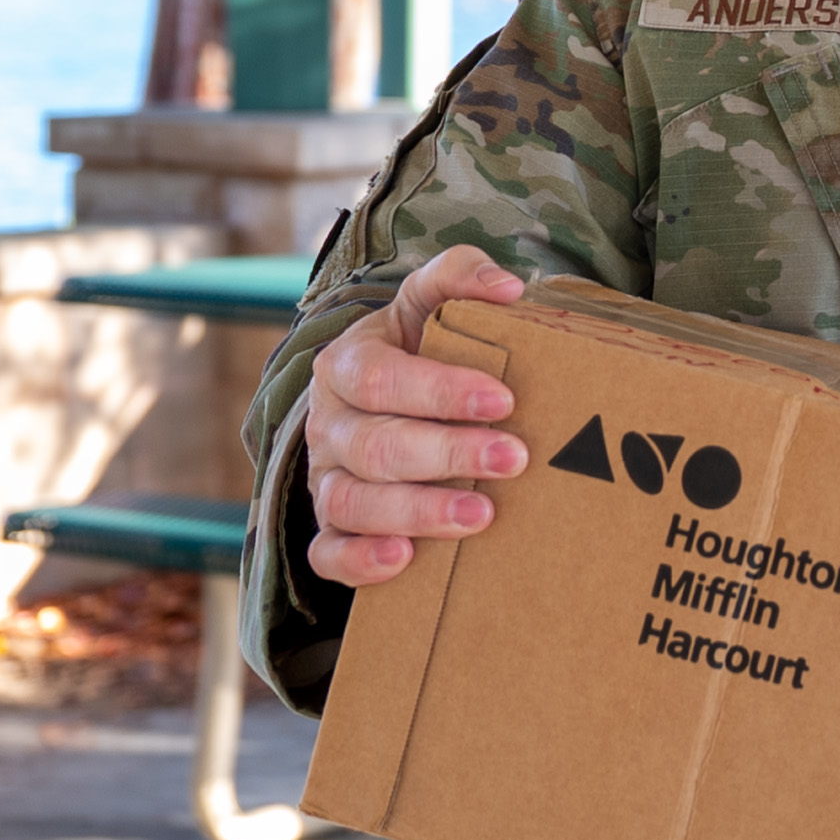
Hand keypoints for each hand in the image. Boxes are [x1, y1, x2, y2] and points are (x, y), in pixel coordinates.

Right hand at [301, 246, 530, 588]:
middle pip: (377, 446)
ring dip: (418, 512)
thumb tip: (508, 286)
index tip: (503, 400)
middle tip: (514, 458)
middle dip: (448, 454)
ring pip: (353, 502)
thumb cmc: (419, 349)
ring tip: (482, 515)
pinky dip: (359, 562)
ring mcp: (326, 478)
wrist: (383, 397)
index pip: (381, 378)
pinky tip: (405, 559)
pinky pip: (327, 553)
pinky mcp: (330, 527)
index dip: (440, 391)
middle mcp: (330, 424)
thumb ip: (459, 276)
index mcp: (347, 365)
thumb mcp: (430, 303)